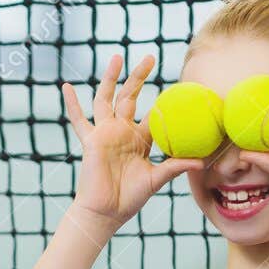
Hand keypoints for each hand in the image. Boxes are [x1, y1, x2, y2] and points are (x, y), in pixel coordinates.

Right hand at [64, 54, 202, 226]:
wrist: (105, 212)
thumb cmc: (129, 198)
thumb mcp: (156, 180)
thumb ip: (175, 166)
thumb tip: (202, 162)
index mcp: (139, 140)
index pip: (153, 114)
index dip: (163, 101)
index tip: (177, 84)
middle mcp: (122, 132)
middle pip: (130, 97)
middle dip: (138, 77)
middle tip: (150, 57)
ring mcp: (105, 134)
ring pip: (106, 99)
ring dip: (111, 78)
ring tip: (117, 57)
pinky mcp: (91, 141)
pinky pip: (78, 120)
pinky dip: (71, 104)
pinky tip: (66, 87)